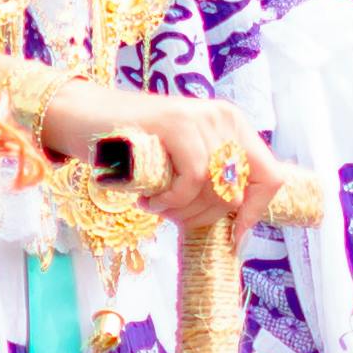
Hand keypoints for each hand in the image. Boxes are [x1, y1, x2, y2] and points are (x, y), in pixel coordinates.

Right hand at [39, 81, 302, 233]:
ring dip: (182, 210)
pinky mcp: (177, 123)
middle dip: (205, 217)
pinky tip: (148, 199)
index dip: (255, 213)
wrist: (81, 117)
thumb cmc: (131, 146)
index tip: (232, 235)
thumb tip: (239, 230)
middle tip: (171, 215)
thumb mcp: (180, 161)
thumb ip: (210, 181)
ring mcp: (201, 117)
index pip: (271, 177)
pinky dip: (171, 199)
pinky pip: (193, 178)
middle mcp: (224, 118)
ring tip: (155, 205)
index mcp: (232, 126)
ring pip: (215, 187)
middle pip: (238, 190)